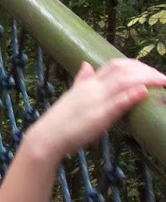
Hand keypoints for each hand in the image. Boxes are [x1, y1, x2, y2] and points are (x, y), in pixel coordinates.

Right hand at [30, 57, 164, 161]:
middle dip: (146, 71)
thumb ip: (82, 80)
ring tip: (162, 82)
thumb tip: (86, 65)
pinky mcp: (98, 117)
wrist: (47, 136)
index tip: (149, 70)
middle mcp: (93, 88)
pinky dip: (131, 96)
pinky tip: (144, 92)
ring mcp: (95, 101)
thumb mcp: (72, 96)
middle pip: (123, 70)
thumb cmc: (61, 121)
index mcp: (88, 83)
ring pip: (123, 82)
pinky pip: (116, 103)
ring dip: (146, 79)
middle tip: (163, 78)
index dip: (135, 65)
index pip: (114, 65)